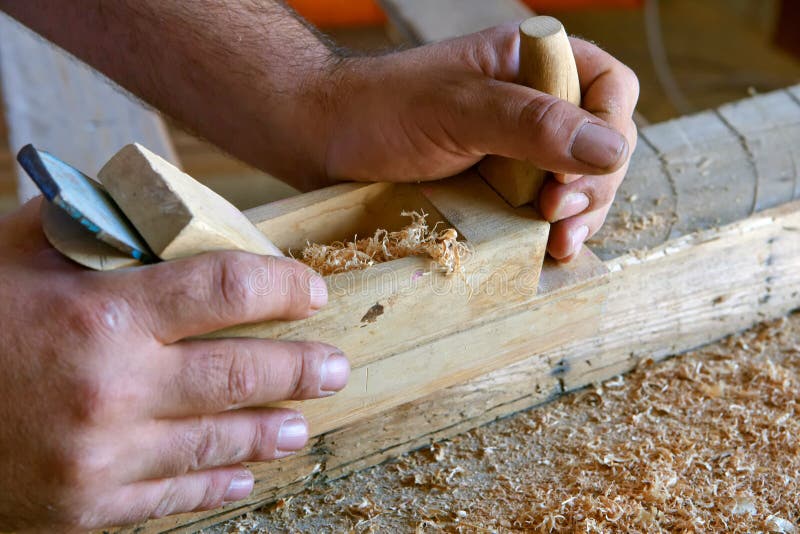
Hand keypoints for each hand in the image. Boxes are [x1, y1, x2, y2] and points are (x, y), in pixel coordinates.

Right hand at [0, 199, 348, 530]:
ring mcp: (101, 454)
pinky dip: (216, 484)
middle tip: (336, 367)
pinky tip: (246, 474)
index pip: (226, 290)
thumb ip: (97, 230)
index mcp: (101, 312)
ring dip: (272, 431)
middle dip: (301, 369)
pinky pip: (171, 497)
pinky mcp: (84, 505)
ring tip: (304, 424)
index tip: (311, 291)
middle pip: (240, 372)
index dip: (282, 288)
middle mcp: (112, 386)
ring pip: (218, 441)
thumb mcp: (20, 253)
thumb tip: (164, 212)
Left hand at [321, 23, 638, 260]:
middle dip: (594, 183)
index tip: (582, 172)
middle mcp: (533, 104)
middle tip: (561, 213)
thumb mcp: (457, 109)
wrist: (323, 141)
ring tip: (559, 242)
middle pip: (602, 143)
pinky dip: (553, 230)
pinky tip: (547, 249)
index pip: (609, 87)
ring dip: (581, 215)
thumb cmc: (380, 110)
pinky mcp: (499, 185)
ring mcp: (518, 148)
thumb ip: (530, 122)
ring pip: (579, 181)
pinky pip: (545, 208)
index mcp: (531, 63)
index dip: (610, 130)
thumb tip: (610, 148)